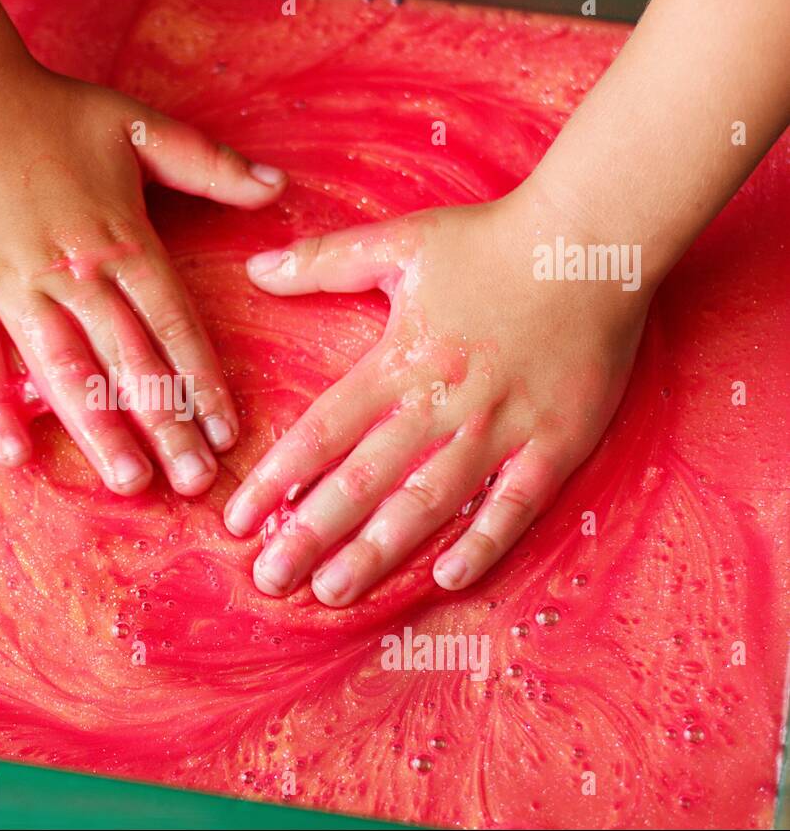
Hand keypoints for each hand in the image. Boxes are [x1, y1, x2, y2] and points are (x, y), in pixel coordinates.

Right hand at [0, 68, 286, 495]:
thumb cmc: (52, 112)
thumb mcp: (142, 126)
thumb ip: (212, 166)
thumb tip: (281, 186)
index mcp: (122, 240)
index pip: (174, 326)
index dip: (202, 383)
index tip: (226, 433)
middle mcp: (73, 272)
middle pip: (129, 361)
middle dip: (165, 425)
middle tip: (194, 482)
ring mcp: (12, 285)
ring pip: (64, 369)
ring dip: (99, 429)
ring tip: (131, 480)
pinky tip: (18, 453)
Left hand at [225, 192, 649, 603]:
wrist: (595, 238)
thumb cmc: (491, 240)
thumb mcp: (399, 240)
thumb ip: (322, 261)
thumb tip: (254, 270)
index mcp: (399, 359)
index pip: (321, 432)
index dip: (275, 479)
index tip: (236, 520)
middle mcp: (442, 401)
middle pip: (364, 480)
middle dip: (311, 533)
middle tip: (270, 579)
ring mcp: (501, 427)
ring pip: (429, 501)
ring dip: (379, 551)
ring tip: (333, 592)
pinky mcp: (556, 442)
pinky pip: (516, 503)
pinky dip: (485, 542)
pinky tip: (448, 579)